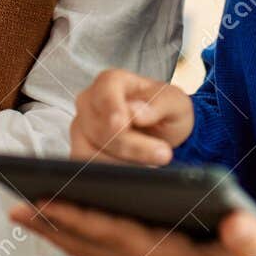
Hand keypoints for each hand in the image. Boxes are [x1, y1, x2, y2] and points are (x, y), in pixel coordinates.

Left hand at [11, 201, 255, 255]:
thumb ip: (250, 240)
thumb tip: (237, 222)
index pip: (115, 233)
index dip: (79, 218)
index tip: (45, 203)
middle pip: (90, 243)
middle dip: (52, 226)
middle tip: (13, 208)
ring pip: (91, 247)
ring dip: (57, 231)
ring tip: (25, 212)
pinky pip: (103, 247)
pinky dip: (77, 235)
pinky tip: (62, 223)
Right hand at [70, 68, 193, 164]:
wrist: (160, 133)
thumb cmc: (164, 110)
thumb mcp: (175, 102)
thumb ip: (159, 103)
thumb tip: (136, 112)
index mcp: (111, 82)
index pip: (105, 92)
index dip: (112, 109)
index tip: (122, 123)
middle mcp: (90, 102)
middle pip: (100, 128)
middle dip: (132, 146)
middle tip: (162, 153)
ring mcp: (81, 128)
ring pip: (89, 151)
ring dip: (122, 163)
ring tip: (151, 164)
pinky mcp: (80, 152)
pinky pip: (87, 168)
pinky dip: (112, 174)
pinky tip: (134, 172)